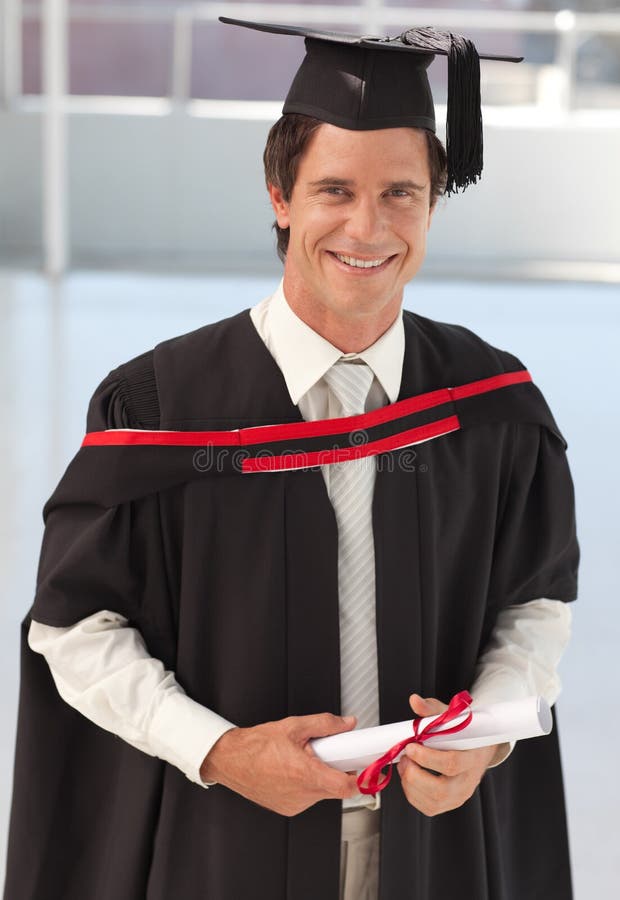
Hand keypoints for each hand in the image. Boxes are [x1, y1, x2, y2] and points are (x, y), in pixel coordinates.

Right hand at [199, 713, 359, 816]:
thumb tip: (347, 724)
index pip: (347, 787)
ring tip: (305, 759)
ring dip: (321, 777)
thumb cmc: (256, 745)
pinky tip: (294, 770)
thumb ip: (326, 724)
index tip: (366, 767)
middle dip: (338, 770)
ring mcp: (294, 804)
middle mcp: (302, 794)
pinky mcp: (287, 809)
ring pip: (322, 793)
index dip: (361, 777)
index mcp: (306, 774)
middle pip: (336, 788)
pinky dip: (308, 784)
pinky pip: (308, 797)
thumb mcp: (294, 726)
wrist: (230, 760)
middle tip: (331, 753)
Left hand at [397, 694, 507, 816]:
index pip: (450, 764)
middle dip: (414, 775)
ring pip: (432, 802)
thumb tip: (414, 701)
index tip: (410, 746)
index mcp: (472, 758)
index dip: (427, 758)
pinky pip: (428, 808)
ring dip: (410, 785)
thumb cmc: (464, 732)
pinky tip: (410, 777)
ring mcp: (460, 796)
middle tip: (405, 758)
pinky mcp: (450, 804)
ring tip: (406, 765)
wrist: (480, 748)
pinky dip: (413, 795)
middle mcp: (468, 782)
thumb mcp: (451, 716)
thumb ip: (432, 709)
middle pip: (440, 790)